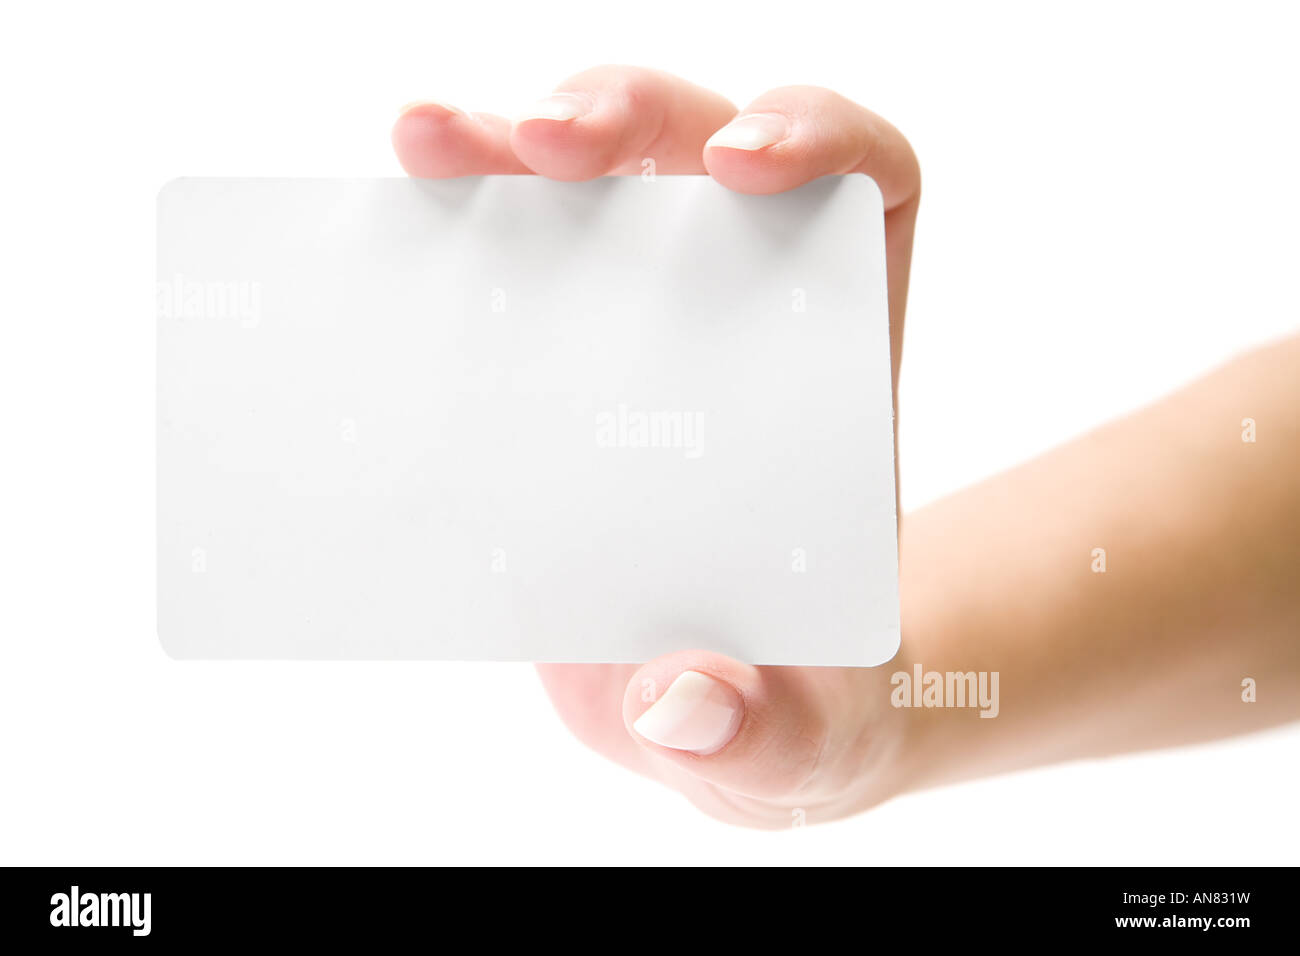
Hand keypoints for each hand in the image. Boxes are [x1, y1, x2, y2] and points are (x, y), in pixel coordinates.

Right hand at [392, 66, 920, 826]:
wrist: (723, 720)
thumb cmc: (793, 706)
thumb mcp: (802, 740)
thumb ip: (768, 732)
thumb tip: (685, 702)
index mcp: (832, 375)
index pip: (860, 189)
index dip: (818, 137)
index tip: (743, 163)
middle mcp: (739, 324)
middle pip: (700, 151)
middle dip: (625, 116)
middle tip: (540, 143)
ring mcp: (635, 336)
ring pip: (581, 186)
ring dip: (501, 146)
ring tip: (424, 147)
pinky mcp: (548, 375)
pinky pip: (495, 268)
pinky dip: (441, 232)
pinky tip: (385, 236)